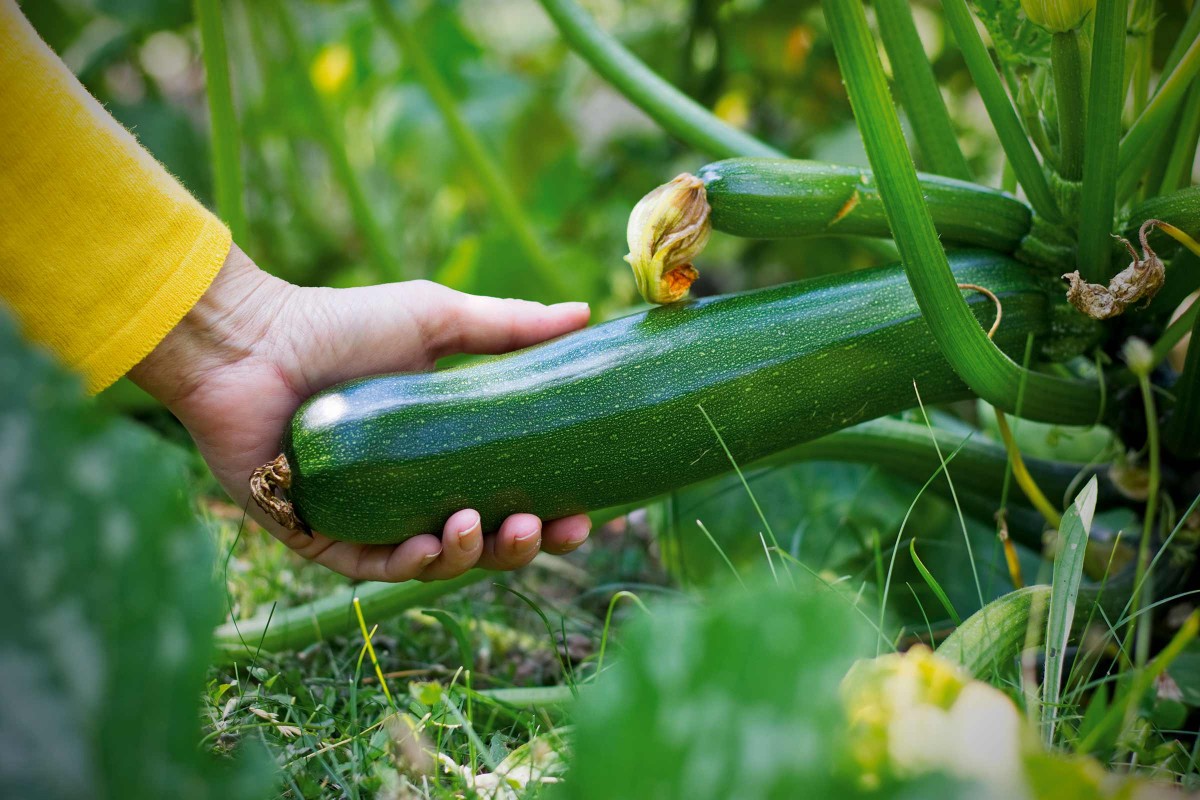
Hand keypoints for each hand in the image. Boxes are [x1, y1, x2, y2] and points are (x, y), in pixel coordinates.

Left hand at [130, 245, 592, 581]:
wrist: (251, 340)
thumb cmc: (339, 325)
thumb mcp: (438, 321)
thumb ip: (510, 327)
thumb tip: (585, 313)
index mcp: (444, 454)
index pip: (512, 497)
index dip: (555, 514)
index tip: (591, 514)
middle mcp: (412, 494)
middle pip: (485, 542)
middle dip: (523, 547)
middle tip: (546, 526)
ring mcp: (369, 521)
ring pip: (435, 564)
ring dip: (471, 557)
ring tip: (480, 525)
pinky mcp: (320, 538)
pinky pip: (373, 569)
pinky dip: (408, 564)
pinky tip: (433, 546)